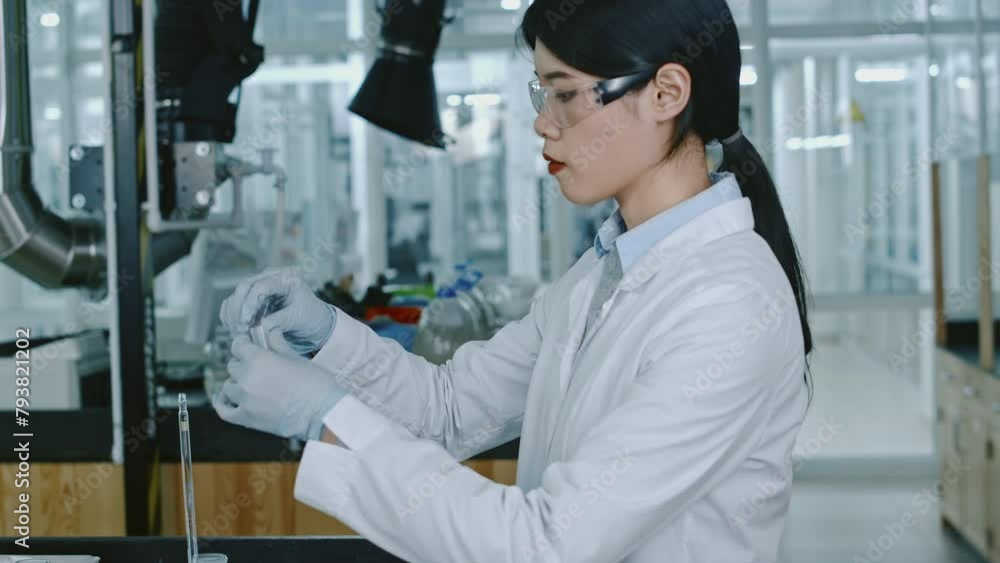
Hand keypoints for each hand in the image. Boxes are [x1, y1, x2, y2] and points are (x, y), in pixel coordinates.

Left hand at [212, 333, 348, 439]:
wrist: (322, 414)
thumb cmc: (315, 384)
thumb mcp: (298, 358)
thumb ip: (279, 344)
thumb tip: (271, 332)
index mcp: (259, 359)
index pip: (238, 346)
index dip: (243, 344)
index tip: (247, 345)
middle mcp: (247, 378)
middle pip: (233, 366)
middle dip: (243, 364)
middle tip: (255, 367)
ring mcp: (244, 399)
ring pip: (228, 386)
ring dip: (236, 383)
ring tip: (248, 384)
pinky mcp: (246, 418)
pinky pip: (223, 409)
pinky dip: (222, 402)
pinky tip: (225, 398)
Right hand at [219, 267, 336, 355]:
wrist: (315, 322)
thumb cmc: (311, 317)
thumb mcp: (299, 318)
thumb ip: (280, 321)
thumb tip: (261, 327)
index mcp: (286, 277)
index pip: (261, 285)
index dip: (250, 303)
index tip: (245, 322)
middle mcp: (270, 277)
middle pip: (244, 287)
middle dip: (238, 310)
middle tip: (239, 329)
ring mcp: (260, 286)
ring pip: (236, 296)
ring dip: (232, 315)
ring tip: (238, 333)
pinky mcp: (252, 298)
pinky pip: (234, 304)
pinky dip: (231, 317)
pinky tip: (234, 330)